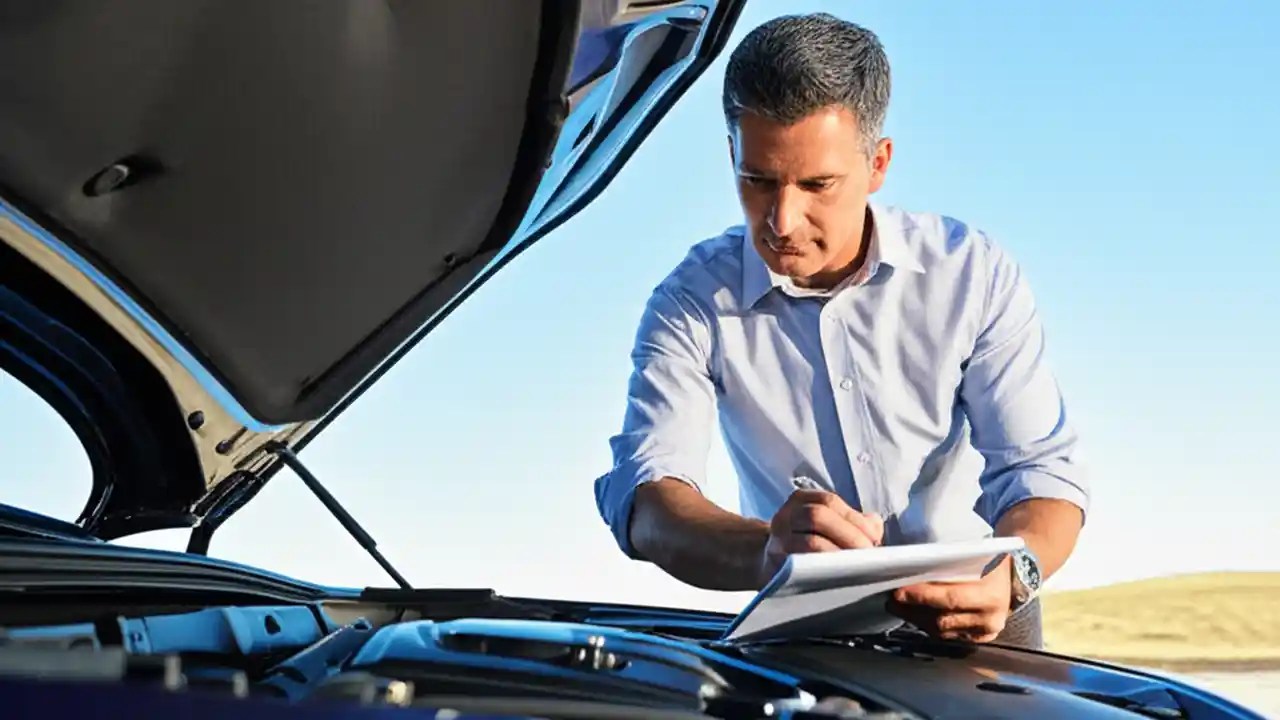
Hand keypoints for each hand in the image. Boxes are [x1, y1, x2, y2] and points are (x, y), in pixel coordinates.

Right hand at [757, 490, 883, 587]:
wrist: (769, 563)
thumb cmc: (807, 542)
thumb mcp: (828, 524)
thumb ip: (853, 521)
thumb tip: (875, 525)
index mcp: (801, 500)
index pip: (829, 502)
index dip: (855, 519)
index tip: (875, 539)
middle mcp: (785, 516)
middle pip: (817, 516)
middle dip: (850, 535)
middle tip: (869, 555)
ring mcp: (777, 541)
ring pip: (810, 542)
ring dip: (839, 555)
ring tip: (858, 567)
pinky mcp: (775, 567)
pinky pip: (801, 569)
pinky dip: (824, 572)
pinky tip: (839, 578)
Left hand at [886, 556, 1013, 642]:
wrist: (1016, 575)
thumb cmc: (989, 558)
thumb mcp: (974, 553)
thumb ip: (948, 560)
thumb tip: (912, 561)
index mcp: (990, 592)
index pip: (950, 597)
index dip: (922, 596)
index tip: (899, 590)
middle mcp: (990, 616)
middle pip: (943, 619)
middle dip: (913, 610)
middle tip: (891, 600)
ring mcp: (987, 631)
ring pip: (943, 631)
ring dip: (917, 620)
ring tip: (898, 608)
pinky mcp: (983, 638)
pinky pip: (949, 636)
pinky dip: (929, 627)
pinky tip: (915, 616)